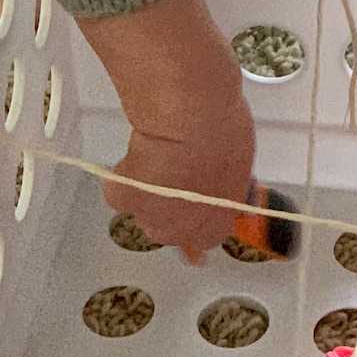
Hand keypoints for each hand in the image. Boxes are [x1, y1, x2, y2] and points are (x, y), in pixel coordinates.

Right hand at [77, 0, 255, 259]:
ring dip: (143, 191)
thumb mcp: (239, 161)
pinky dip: (121, 174)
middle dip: (166, 208)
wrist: (191, 118)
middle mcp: (183, 231)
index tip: (192, 202)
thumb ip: (225, 182)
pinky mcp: (124, 199)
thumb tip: (219, 180)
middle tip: (169, 175)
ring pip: (141, 210)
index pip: (206, 238)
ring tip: (152, 157)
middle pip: (167, 230)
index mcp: (216, 224)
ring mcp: (151, 218)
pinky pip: (117, 190)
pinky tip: (133, 152)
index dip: (197, 219)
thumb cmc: (225, 133)